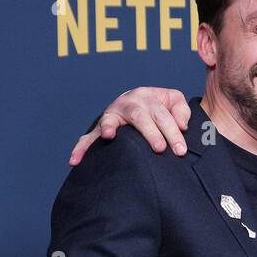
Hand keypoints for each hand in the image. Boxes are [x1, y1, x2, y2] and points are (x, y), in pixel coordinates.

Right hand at [68, 87, 190, 164]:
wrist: (136, 101)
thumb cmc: (159, 105)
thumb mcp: (173, 100)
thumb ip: (181, 110)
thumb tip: (182, 125)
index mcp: (148, 97)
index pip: (163, 114)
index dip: (173, 131)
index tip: (181, 150)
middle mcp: (129, 103)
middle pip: (140, 115)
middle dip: (150, 132)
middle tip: (160, 149)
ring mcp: (112, 114)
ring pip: (112, 119)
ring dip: (109, 126)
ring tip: (108, 136)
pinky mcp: (101, 127)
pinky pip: (88, 137)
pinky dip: (81, 148)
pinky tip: (75, 160)